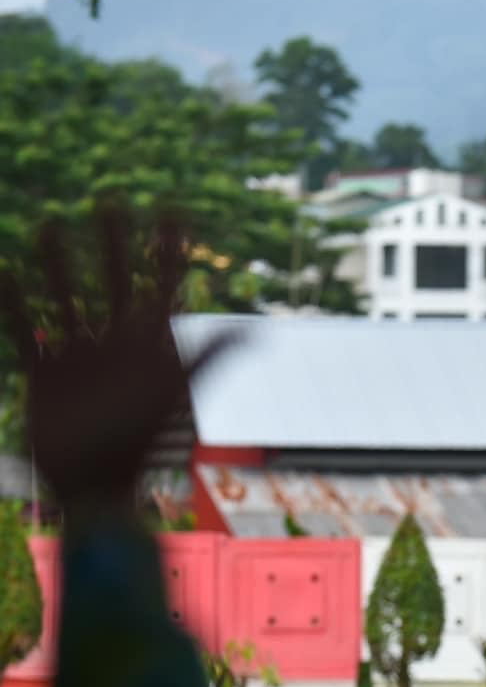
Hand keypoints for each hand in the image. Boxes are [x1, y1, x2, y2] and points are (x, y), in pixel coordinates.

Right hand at [0, 208, 240, 509]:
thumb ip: (213, 356)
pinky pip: (24, 332)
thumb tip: (260, 330)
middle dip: (115, 246)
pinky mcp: (45, 373)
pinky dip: (14, 304)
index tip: (171, 212)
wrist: (96, 483)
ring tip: (52, 227)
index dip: (169, 253)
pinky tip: (5, 270)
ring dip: (59, 266)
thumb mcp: (177, 391)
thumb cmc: (140, 441)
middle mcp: (116, 345)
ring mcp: (79, 357)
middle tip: (110, 203)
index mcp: (150, 346)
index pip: (164, 288)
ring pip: (68, 300)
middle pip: (116, 283)